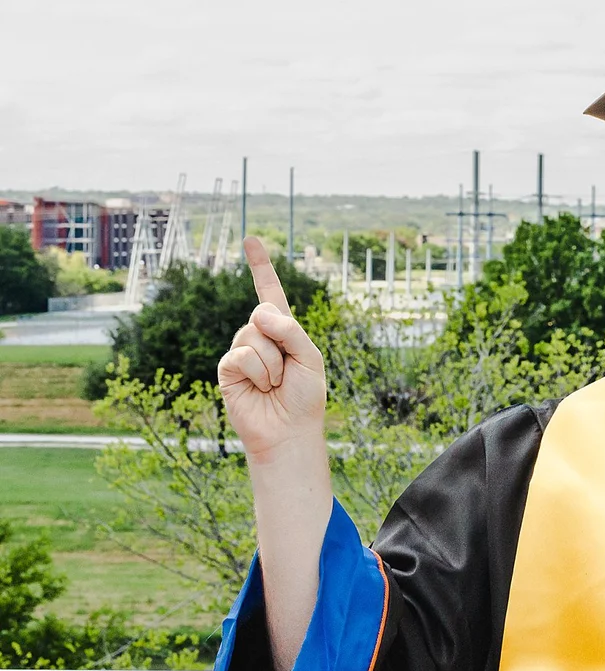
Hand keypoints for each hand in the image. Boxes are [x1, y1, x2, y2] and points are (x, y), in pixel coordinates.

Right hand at [218, 238, 327, 462]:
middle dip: (281, 340)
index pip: (270, 293)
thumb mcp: (310, 358)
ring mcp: (241, 351)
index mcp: (282, 330)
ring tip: (275, 384)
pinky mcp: (228, 369)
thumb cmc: (305, 397)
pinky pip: (241, 355)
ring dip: (272, 364)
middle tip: (287, 371)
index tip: (251, 240)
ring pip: (252, 336)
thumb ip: (291, 331)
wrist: (289, 431)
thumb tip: (261, 314)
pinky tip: (261, 389)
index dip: (261, 267)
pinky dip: (259, 373)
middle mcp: (259, 336)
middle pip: (263, 314)